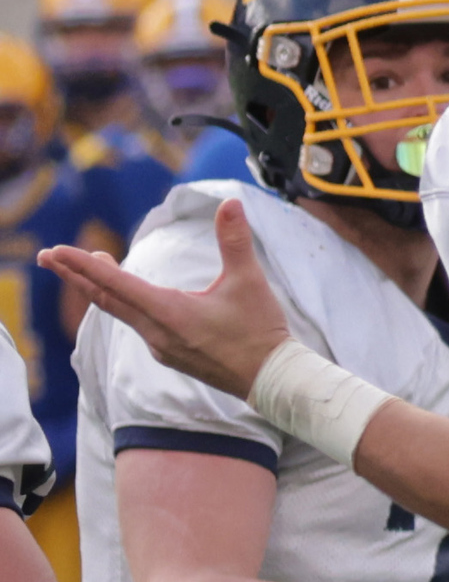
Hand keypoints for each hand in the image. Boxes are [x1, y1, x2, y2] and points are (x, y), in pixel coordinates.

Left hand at [38, 196, 291, 399]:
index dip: (84, 264)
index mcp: (169, 312)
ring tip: (84, 267)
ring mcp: (160, 345)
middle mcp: (155, 332)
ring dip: (97, 288)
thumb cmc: (259, 330)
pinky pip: (134, 323)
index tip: (58, 251)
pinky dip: (119, 302)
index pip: (116, 284)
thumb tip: (230, 203)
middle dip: (74, 275)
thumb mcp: (249, 281)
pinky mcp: (169, 352)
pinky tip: (127, 296)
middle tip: (48, 256)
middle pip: (105, 300)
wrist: (267, 377)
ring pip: (118, 312)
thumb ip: (235, 241)